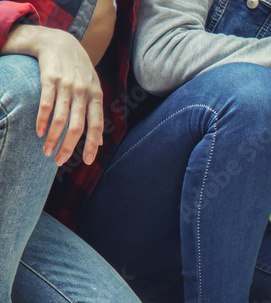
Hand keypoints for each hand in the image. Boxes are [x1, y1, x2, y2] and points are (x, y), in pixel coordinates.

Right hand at [2, 25, 103, 164]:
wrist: (59, 42)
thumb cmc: (78, 70)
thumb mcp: (93, 89)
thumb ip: (96, 114)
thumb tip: (100, 141)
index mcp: (96, 96)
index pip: (96, 125)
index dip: (92, 144)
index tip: (86, 161)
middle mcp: (83, 92)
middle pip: (77, 126)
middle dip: (68, 147)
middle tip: (59, 162)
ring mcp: (66, 85)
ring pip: (60, 119)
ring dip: (52, 138)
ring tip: (47, 151)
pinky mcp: (50, 79)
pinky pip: (46, 104)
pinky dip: (42, 121)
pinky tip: (38, 133)